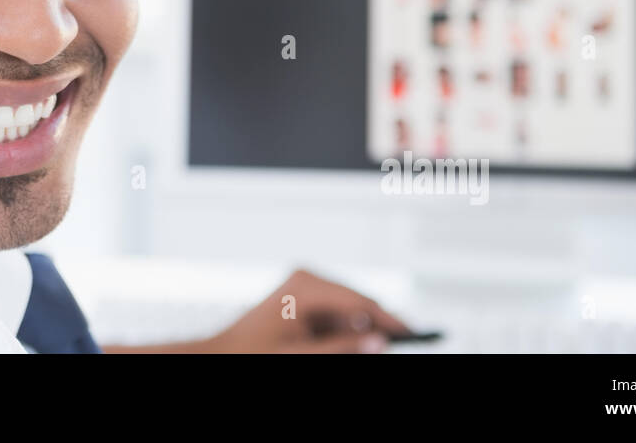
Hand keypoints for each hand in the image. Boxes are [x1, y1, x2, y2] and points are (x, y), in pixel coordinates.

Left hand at [202, 268, 410, 353]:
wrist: (221, 353)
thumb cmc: (252, 352)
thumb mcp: (301, 354)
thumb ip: (342, 348)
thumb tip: (380, 341)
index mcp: (306, 285)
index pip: (360, 300)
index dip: (389, 319)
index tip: (413, 334)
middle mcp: (308, 280)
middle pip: (359, 306)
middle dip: (374, 330)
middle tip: (392, 348)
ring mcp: (307, 289)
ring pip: (350, 315)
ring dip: (357, 335)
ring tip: (367, 347)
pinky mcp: (306, 302)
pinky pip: (337, 319)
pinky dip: (343, 335)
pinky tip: (339, 347)